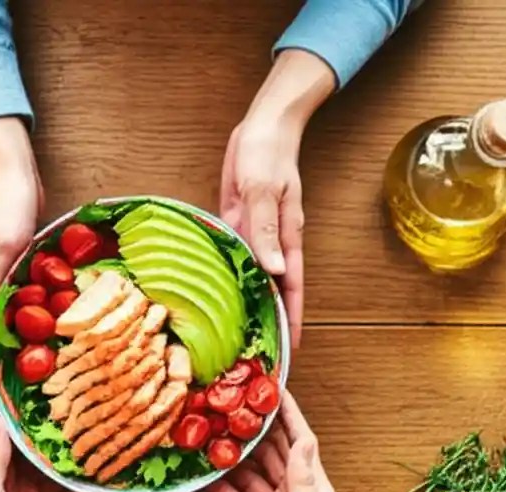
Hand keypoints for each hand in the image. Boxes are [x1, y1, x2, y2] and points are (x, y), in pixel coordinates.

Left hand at [0, 416, 94, 491]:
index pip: (6, 434)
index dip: (20, 415)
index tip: (40, 393)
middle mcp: (8, 480)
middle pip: (34, 453)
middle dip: (54, 438)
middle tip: (79, 417)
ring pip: (53, 476)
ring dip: (71, 465)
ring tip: (94, 447)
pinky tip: (96, 485)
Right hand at [209, 391, 344, 491]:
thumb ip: (302, 478)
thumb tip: (304, 439)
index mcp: (314, 485)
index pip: (301, 439)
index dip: (289, 414)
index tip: (274, 389)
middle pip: (274, 454)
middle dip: (256, 432)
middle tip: (232, 411)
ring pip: (255, 477)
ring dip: (236, 462)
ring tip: (214, 443)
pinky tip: (212, 482)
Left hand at [220, 115, 304, 346]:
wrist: (262, 126)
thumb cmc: (268, 154)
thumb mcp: (263, 191)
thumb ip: (265, 230)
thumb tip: (274, 270)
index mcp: (286, 237)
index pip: (291, 286)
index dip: (291, 317)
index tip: (292, 347)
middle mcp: (271, 241)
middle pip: (271, 287)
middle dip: (267, 317)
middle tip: (257, 350)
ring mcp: (254, 233)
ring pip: (250, 274)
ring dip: (244, 298)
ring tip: (232, 331)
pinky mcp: (236, 222)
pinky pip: (231, 254)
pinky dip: (225, 273)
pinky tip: (213, 290)